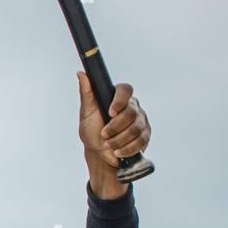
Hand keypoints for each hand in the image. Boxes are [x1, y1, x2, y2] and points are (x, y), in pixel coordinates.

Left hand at [78, 73, 149, 197]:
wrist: (99, 153)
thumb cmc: (92, 131)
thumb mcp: (86, 113)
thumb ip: (86, 93)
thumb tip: (81, 73)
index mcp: (119, 98)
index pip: (126, 89)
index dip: (119, 101)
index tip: (110, 113)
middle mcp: (133, 106)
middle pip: (131, 113)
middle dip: (115, 127)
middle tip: (104, 135)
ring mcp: (141, 120)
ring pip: (136, 128)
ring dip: (119, 140)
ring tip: (109, 144)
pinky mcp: (146, 135)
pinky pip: (141, 141)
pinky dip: (127, 148)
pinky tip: (118, 151)